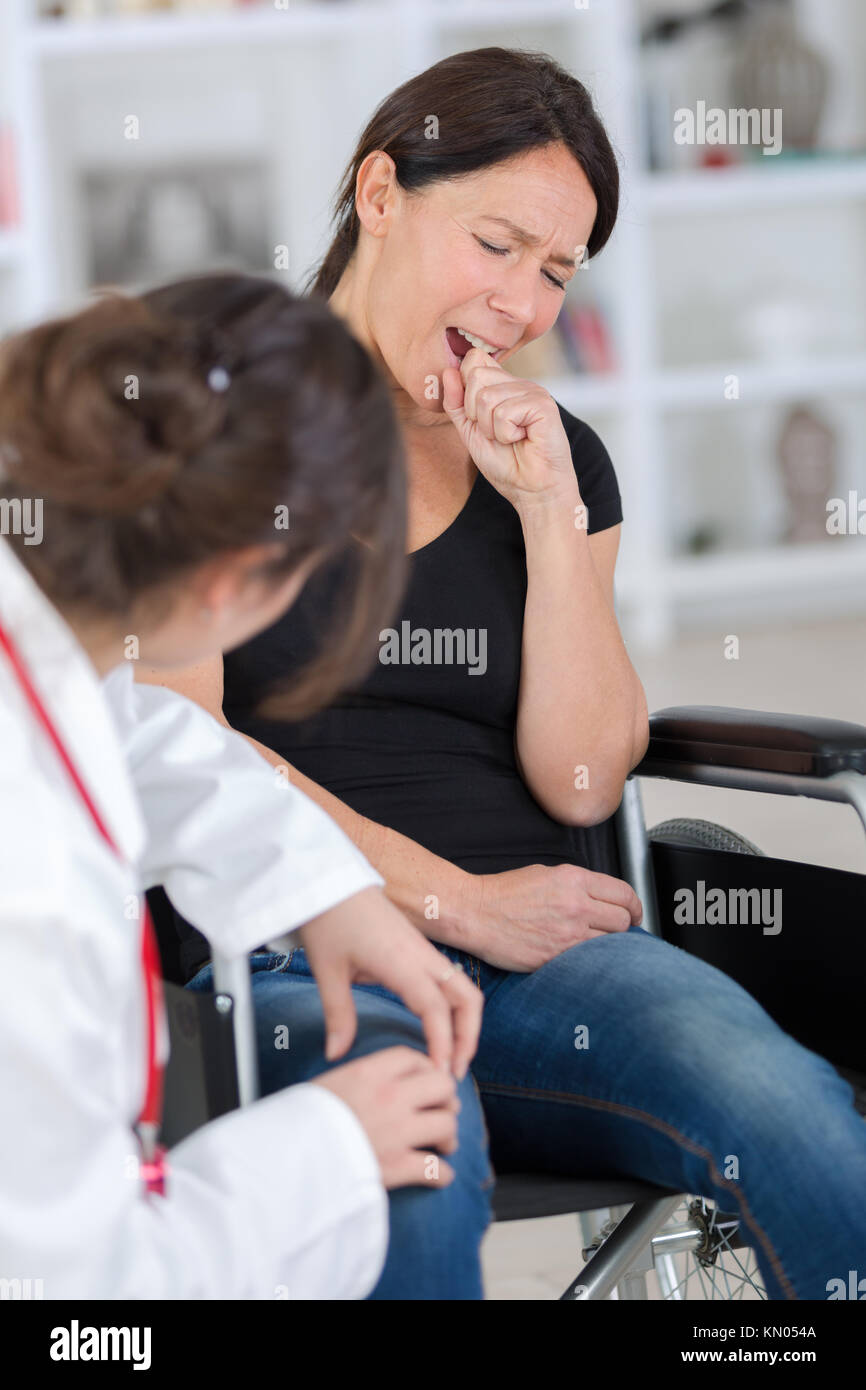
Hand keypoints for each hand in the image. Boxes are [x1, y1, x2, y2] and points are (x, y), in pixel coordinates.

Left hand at [296, 887, 481, 1078]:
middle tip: (454, 1073)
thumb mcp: (328, 970)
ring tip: (453, 1056)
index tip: (440, 1073)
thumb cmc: (329, 920)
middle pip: (467, 998)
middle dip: (469, 1037)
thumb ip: (338, 1015)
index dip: (443, 1043)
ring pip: (464, 988)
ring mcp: (423, 950)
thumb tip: (337, 1055)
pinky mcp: (418, 947)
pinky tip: (441, 1028)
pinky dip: (456, 1007)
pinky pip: (451, 979)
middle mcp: (421, 956)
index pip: (436, 1009)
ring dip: (466, 1023)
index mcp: (401, 962)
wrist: (330, 879)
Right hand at [313, 1046, 458, 1189]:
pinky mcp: (397, 1167)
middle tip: (443, 1110)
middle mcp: (390, 1097)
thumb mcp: (326, 1085)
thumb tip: (370, 1081)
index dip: (426, 1066)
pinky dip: (442, 1174)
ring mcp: (397, 1132)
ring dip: (449, 1136)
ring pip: (446, 1124)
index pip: (412, 1057)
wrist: (289, 1159)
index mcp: (369, 1073)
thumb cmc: (301, 1121)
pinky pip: (436, 1168)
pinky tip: (440, 1175)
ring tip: (445, 1144)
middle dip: (446, 1098)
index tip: (426, 1078)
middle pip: (442, 1086)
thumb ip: (358, 1079)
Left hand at [442, 348, 577, 509]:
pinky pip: (504, 413)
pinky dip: (506, 434)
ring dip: (491, 428)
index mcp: (502, 385)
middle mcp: (518, 383)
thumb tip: (447, 371)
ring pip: (487, 397)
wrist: (531, 490)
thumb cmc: (506, 463)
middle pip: (476, 374)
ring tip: (510, 438)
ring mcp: (533, 391)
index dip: (465, 389)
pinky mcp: (543, 404)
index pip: (474, 359)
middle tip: (495, 432)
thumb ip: (456, 403)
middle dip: (475, 413)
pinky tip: (522, 439)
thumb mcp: (470, 431)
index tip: (477, 417)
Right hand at [469, 863, 642, 972]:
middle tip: (615, 930)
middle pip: (623, 921)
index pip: (624, 894)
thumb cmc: (504, 893)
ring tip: (593, 943)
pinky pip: (587, 961)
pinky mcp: (556, 957)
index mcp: (574, 880)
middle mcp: (576, 905)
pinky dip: (588, 960)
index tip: (634, 913)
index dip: (635, 906)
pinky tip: (578, 956)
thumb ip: (577, 885)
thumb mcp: (546, 874)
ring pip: (610, 944)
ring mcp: (567, 933)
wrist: (476, 913)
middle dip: (623, 925)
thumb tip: (600, 898)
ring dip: (606, 945)